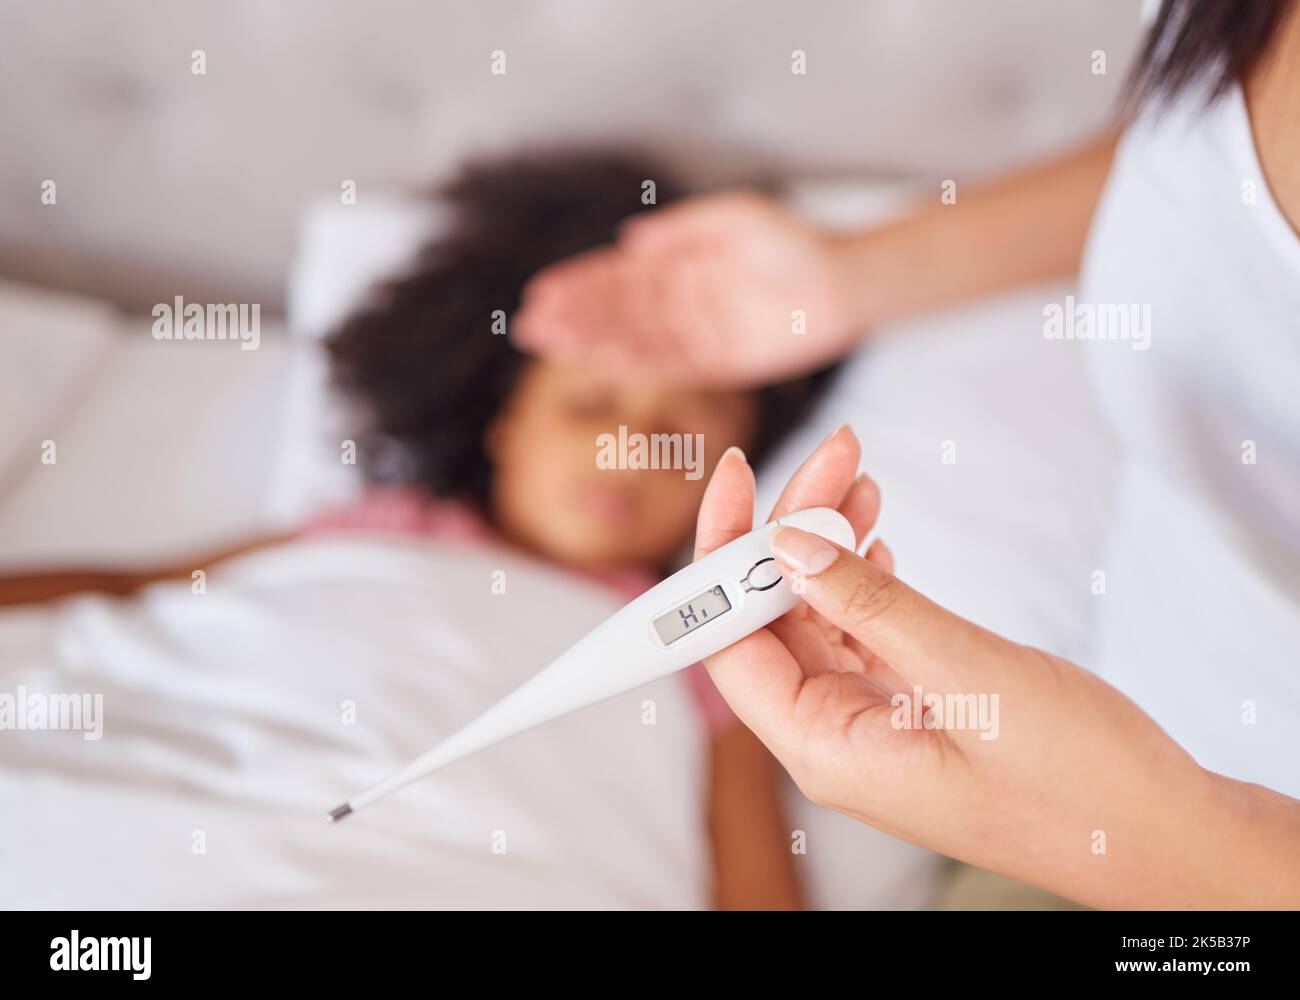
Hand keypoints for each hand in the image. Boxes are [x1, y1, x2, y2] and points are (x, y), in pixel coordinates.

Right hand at [513, 192, 863, 388]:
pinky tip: (600, 362)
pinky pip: (666, 368)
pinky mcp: (716, 366)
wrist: (843, 285)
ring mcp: (694, 335)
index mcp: (679, 264)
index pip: (618, 277)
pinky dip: (633, 365)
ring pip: (631, 341)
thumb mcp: (738, 218)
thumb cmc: (795, 243)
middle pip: (615, 312)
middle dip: (571, 317)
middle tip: (528, 325)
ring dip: (590, 342)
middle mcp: (679, 302)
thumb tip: (630, 241)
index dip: (578, 284)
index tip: (541, 292)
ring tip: (550, 344)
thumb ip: (685, 230)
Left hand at [695, 427, 1289, 907]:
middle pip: (771, 616)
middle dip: (791, 528)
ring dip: (828, 543)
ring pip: (816, 614)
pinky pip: (860, 630)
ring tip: (858, 478)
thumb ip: (871, 605)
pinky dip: (863, 576)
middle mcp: (831, 736)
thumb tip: (789, 542)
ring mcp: (869, 719)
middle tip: (840, 452)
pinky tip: (876, 535)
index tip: (740, 476)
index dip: (722, 557)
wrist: (1161, 834)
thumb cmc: (1075, 779)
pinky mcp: (908, 704)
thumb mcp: (967, 675)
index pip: (729, 642)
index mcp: (823, 749)